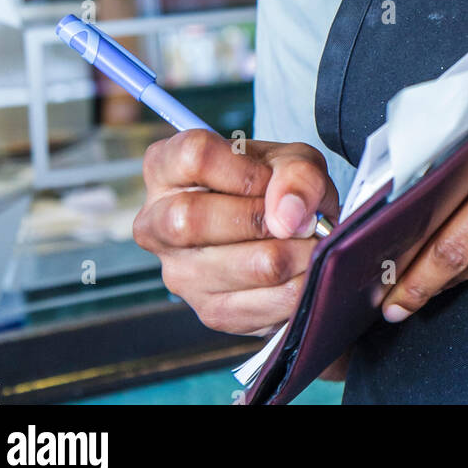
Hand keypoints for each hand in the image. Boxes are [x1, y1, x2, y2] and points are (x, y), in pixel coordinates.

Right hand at [133, 131, 338, 335]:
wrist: (285, 229)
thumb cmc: (275, 183)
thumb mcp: (292, 159)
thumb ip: (296, 172)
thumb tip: (287, 216)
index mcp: (166, 167)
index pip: (193, 157)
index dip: (244, 170)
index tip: (272, 179)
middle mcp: (157, 223)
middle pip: (193, 219)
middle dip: (262, 218)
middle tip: (298, 216)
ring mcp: (179, 273)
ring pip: (242, 266)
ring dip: (294, 253)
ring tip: (310, 241)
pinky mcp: (210, 311)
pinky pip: (264, 304)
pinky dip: (298, 285)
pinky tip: (303, 268)